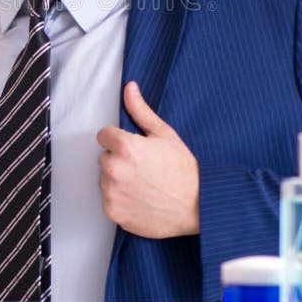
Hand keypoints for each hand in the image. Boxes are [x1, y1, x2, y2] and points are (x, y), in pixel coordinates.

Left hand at [96, 81, 199, 237]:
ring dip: (118, 181)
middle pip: (104, 158)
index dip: (118, 140)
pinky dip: (120, 200)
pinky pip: (108, 200)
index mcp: (125, 146)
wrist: (197, 206)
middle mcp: (114, 169)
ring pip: (105, 180)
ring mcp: (112, 193)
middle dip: (118, 160)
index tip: (133, 149)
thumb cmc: (183, 169)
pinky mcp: (114, 212)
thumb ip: (140, 110)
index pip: (104, 136)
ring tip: (143, 184)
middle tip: (143, 168)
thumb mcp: (164, 134)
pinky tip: (140, 199)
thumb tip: (129, 88)